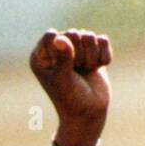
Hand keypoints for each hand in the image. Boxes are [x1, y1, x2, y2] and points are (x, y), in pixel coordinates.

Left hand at [30, 29, 111, 145]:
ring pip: (89, 35)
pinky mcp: (93, 49)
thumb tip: (59, 37)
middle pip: (73, 33)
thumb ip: (62, 58)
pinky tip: (98, 68)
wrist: (89, 112)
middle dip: (79, 55)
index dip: (61, 50)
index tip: (61, 69)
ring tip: (85, 72)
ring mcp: (76, 48)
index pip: (51, 35)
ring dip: (91, 57)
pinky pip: (103, 40)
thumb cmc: (70, 99)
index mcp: (40, 56)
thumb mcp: (63, 80)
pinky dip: (103, 56)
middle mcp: (56, 49)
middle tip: (75, 73)